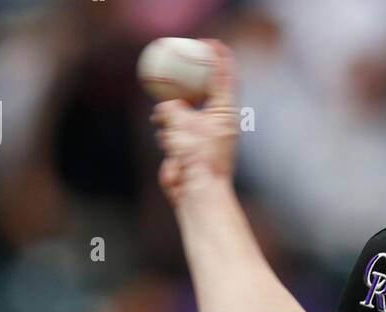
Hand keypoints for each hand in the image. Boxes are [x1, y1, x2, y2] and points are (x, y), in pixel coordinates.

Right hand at [151, 39, 238, 206]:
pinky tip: (164, 138)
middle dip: (190, 82)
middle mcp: (218, 124)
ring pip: (187, 113)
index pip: (225, 78)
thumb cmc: (197, 160)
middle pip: (206, 93)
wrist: (198, 195)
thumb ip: (173, 106)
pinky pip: (177, 132)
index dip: (218, 58)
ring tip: (161, 117)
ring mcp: (206, 138)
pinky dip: (168, 132)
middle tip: (178, 67)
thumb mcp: (182, 123)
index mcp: (224, 113)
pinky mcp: (192, 151)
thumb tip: (167, 104)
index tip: (209, 43)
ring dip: (172, 111)